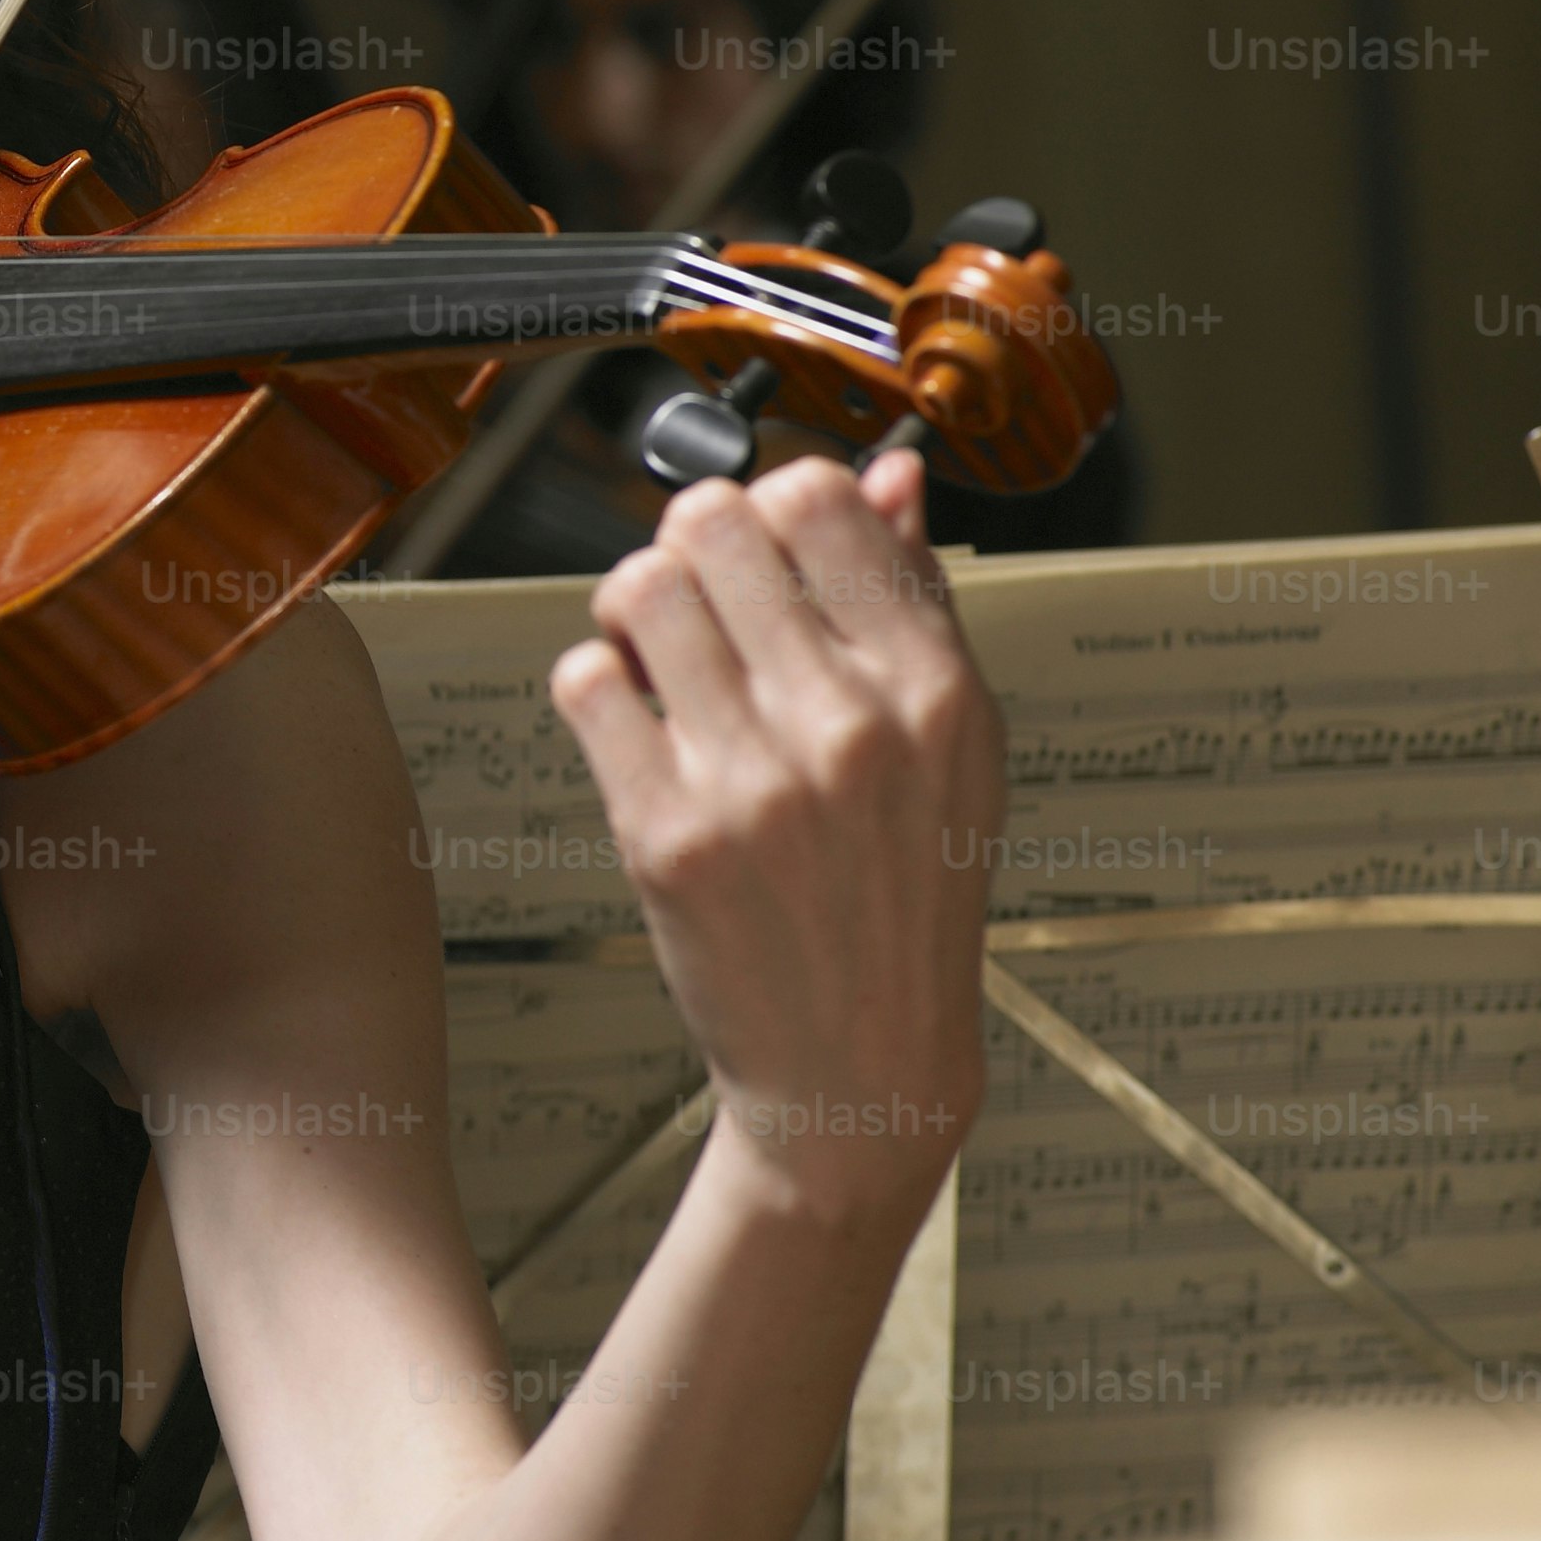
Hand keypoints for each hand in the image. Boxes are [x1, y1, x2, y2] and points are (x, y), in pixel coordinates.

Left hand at [548, 450, 1003, 1229]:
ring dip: (632, 607)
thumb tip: (888, 474)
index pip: (819, 499)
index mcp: (931, 688)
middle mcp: (846, 723)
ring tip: (656, 654)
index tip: (761, 547)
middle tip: (694, 598)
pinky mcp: (666, 833)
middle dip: (687, 546)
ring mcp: (752, 780)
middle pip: (711, 525)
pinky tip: (636, 725)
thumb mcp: (954, 748)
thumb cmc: (903, 894)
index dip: (770, 502)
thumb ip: (917, 601)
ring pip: (637, 590)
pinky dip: (597, 686)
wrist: (859, 1066)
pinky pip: (585, 681)